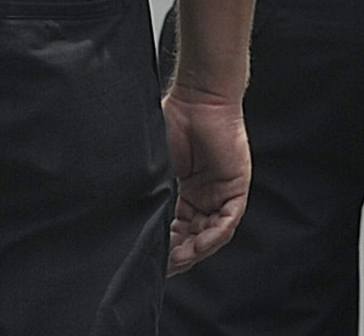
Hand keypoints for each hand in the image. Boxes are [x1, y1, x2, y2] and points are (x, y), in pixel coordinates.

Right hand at [162, 87, 250, 272]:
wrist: (197, 98)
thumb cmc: (174, 121)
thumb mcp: (156, 165)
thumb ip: (150, 190)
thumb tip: (127, 218)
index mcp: (186, 191)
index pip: (177, 229)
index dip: (165, 245)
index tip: (149, 257)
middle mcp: (205, 196)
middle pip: (195, 236)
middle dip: (179, 254)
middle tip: (162, 264)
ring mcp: (221, 193)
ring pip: (212, 234)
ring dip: (195, 250)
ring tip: (178, 259)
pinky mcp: (236, 187)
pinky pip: (228, 220)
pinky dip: (213, 235)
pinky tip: (198, 244)